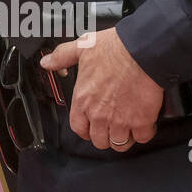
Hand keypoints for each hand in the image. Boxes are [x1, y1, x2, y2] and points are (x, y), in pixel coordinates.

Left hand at [41, 27, 163, 151]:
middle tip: (112, 126)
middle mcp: (99, 114)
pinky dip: (143, 132)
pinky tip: (144, 123)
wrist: (142, 52)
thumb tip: (47, 62)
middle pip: (99, 140)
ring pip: (119, 144)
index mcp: (83, 99)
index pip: (78, 128)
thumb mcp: (82, 47)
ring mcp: (120, 120)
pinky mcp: (141, 122)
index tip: (91, 127)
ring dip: (123, 137)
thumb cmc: (115, 49)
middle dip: (105, 135)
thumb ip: (62, 56)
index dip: (85, 129)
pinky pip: (142, 138)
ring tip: (128, 127)